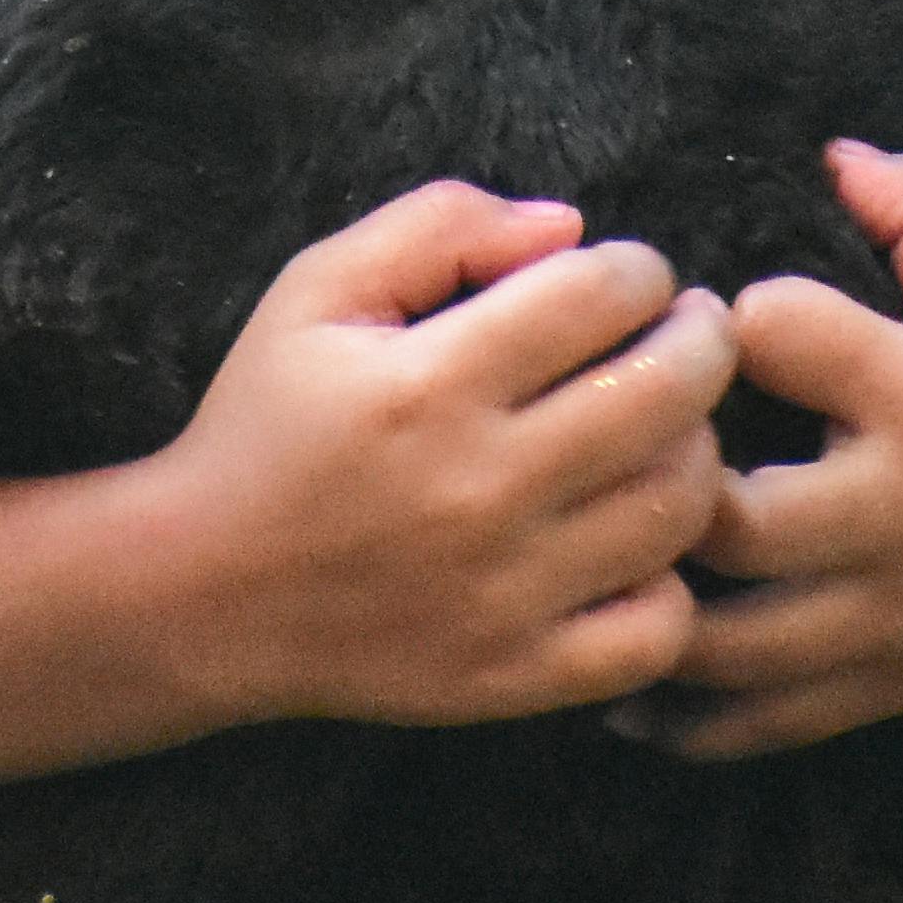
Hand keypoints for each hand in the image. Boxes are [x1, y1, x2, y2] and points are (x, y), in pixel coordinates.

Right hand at [153, 180, 737, 731]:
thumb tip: (571, 228)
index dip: (640, 268)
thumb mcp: (318, 290)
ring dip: (696, 449)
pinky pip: (655, 630)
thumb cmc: (267, 425)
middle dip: (704, 340)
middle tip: (692, 331)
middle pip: (668, 392)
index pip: (601, 294)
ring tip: (668, 428)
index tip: (632, 277)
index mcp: (427, 384)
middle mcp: (475, 489)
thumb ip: (440, 226)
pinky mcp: (512, 676)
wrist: (198, 596)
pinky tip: (635, 543)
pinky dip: (670, 582)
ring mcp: (502, 594)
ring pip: (679, 506)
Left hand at [641, 142, 902, 760]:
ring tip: (593, 559)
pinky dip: (679, 717)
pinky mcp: (891, 690)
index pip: (773, 334)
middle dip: (652, 478)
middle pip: (724, 516)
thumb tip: (833, 154)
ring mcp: (892, 616)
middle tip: (620, 448)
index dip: (724, 314)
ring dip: (642, 605)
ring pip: (722, 645)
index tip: (708, 316)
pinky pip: (760, 724)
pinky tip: (624, 683)